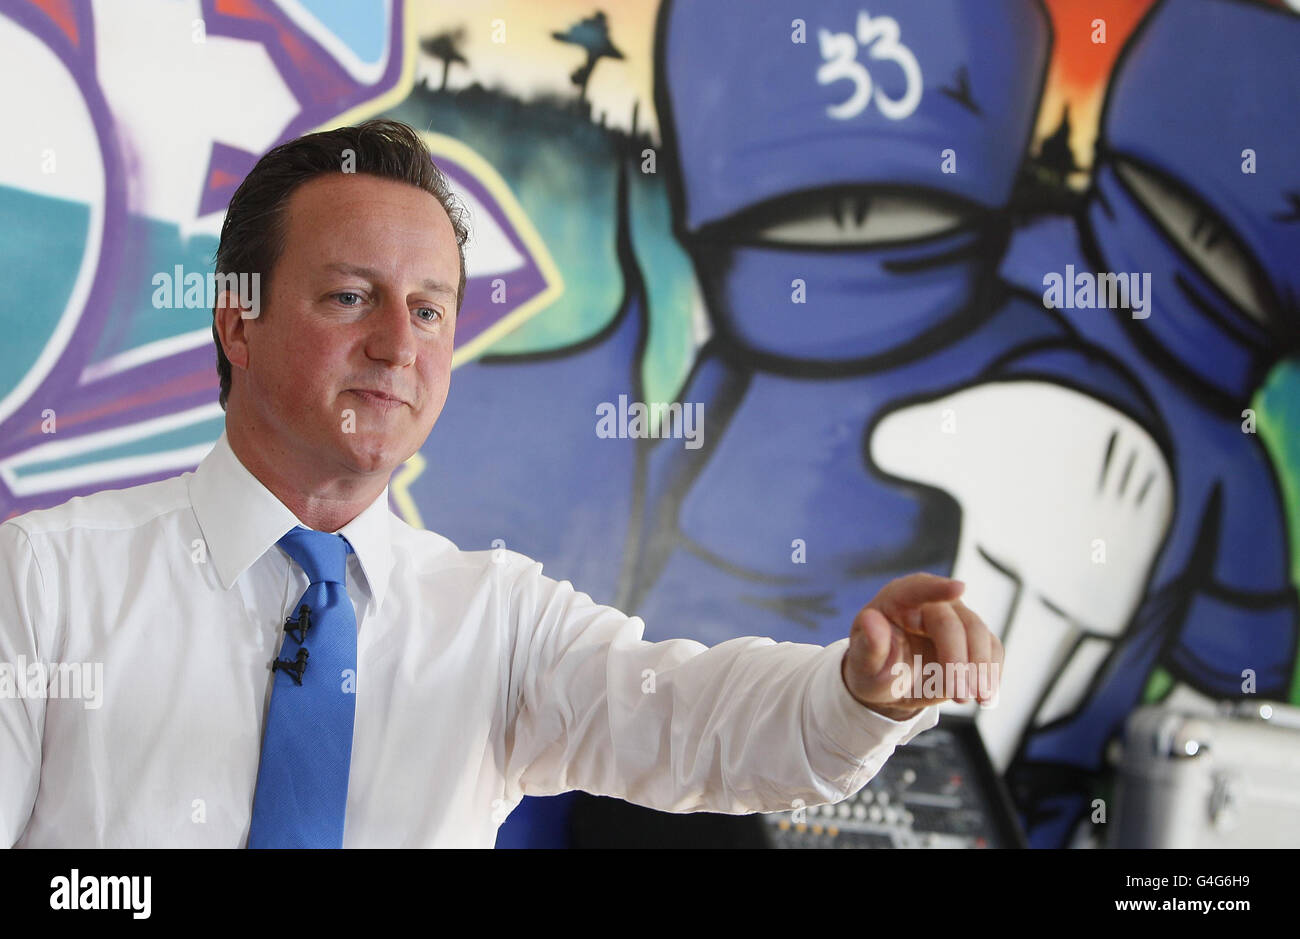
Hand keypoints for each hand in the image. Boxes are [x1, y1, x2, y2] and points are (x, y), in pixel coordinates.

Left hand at [841, 573, 1002, 719]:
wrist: (890, 686)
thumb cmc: (872, 668)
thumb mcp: (863, 664)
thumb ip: (869, 644)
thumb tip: (870, 619)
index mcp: (897, 600)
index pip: (918, 588)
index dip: (938, 589)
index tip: (959, 588)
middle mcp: (930, 603)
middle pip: (954, 623)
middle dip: (959, 660)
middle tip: (959, 696)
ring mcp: (955, 618)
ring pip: (979, 634)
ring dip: (981, 669)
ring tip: (974, 699)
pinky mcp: (973, 639)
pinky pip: (991, 649)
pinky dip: (992, 673)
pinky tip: (986, 697)